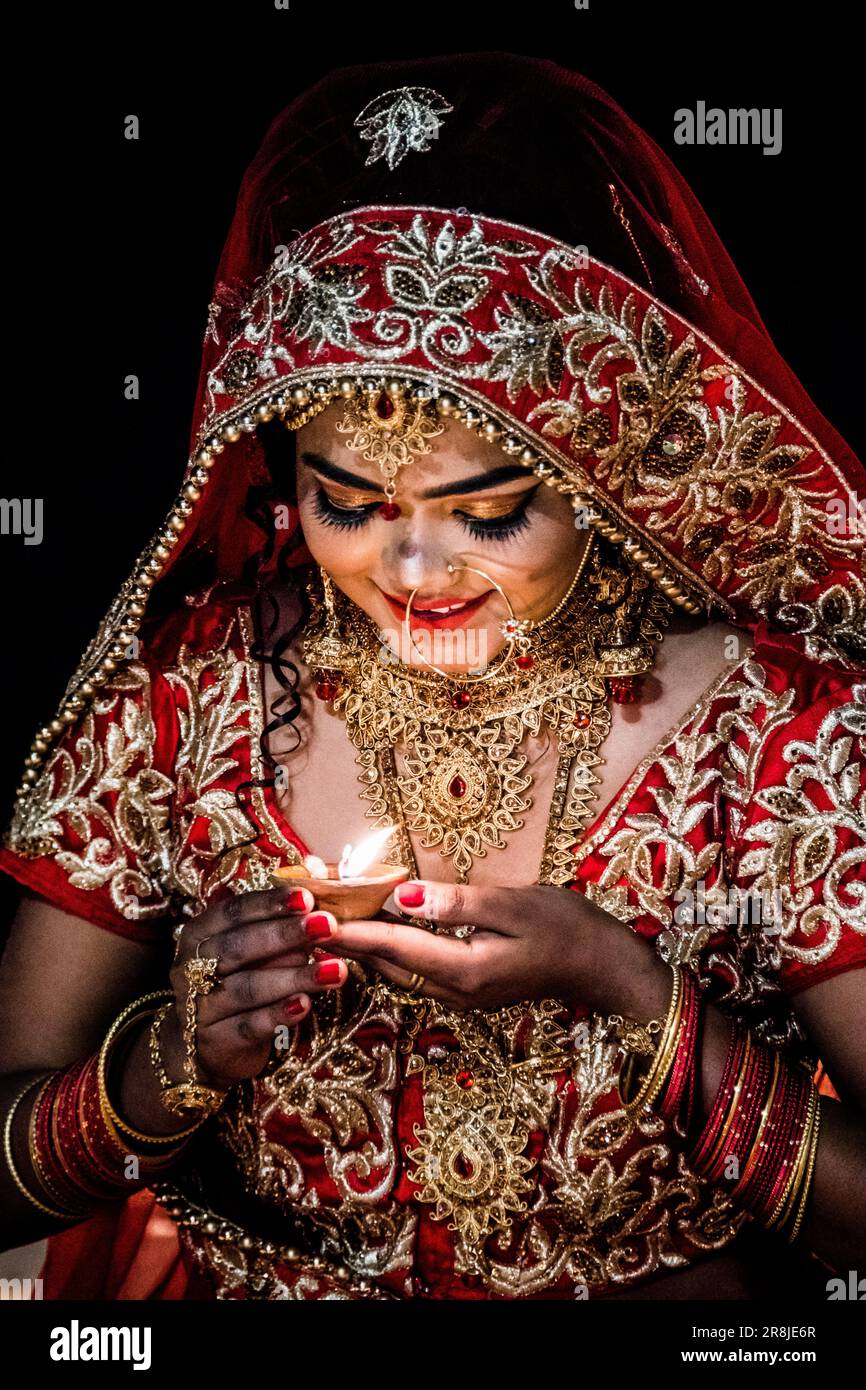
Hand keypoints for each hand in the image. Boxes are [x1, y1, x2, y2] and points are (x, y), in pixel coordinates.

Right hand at [166, 886, 347, 1088]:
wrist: (209, 1044)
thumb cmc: (240, 980)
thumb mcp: (254, 946)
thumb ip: (279, 916)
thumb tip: (317, 876)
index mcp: (200, 933)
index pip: (233, 912)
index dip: (270, 903)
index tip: (308, 897)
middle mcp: (191, 967)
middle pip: (239, 946)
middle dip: (285, 934)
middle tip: (328, 926)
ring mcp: (198, 1006)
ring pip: (247, 987)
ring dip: (294, 977)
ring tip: (335, 970)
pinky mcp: (214, 1041)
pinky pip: (248, 1026)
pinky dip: (278, 1015)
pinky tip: (306, 1004)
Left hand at [323, 879, 603, 1012]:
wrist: (604, 966)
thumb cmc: (568, 927)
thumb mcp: (516, 904)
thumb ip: (458, 903)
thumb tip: (403, 896)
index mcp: (466, 971)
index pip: (393, 947)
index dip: (350, 931)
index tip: (313, 919)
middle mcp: (456, 992)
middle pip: (386, 964)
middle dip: (346, 940)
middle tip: (307, 915)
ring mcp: (462, 997)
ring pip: (398, 971)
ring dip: (364, 946)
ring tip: (330, 920)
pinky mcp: (469, 991)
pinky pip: (415, 971)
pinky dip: (389, 950)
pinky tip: (376, 931)